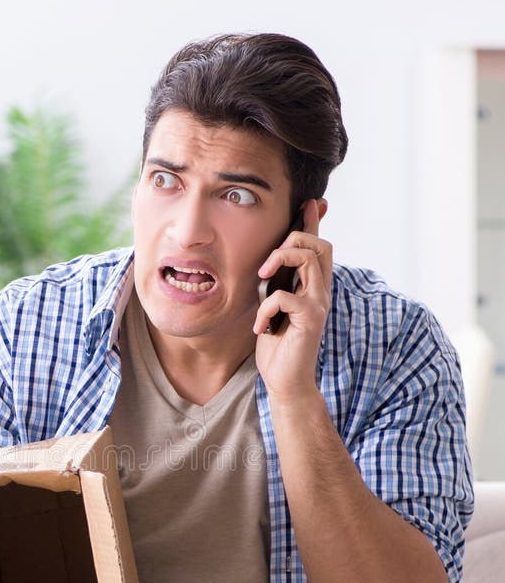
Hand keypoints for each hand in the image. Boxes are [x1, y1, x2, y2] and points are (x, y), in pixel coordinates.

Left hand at [253, 199, 332, 406]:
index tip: (310, 201)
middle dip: (293, 238)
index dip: (314, 221)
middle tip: (267, 263)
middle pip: (319, 244)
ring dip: (279, 259)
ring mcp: (319, 304)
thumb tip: (268, 263)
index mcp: (313, 286)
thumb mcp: (273, 307)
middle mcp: (321, 291)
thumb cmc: (277, 346)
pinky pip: (285, 296)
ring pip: (308, 258)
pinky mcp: (311, 319)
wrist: (285, 381)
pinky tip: (261, 327)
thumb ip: (277, 285)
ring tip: (262, 279)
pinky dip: (266, 308)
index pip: (318, 246)